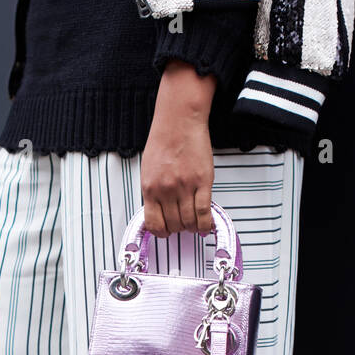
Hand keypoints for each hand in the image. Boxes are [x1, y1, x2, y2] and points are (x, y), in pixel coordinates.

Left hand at [141, 59, 216, 237]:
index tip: (166, 233)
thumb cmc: (163, 141)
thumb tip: (158, 212)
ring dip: (192, 227)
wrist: (179, 121)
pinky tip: (206, 225)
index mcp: (149, 188)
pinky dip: (206, 223)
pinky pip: (204, 212)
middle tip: (183, 225)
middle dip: (179, 229)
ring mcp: (185, 187)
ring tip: (195, 224)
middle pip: (173, 225)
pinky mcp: (202, 182)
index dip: (161, 233)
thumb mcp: (148, 170)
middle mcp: (166, 190)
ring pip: (189, 222)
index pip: (153, 224)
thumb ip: (153, 192)